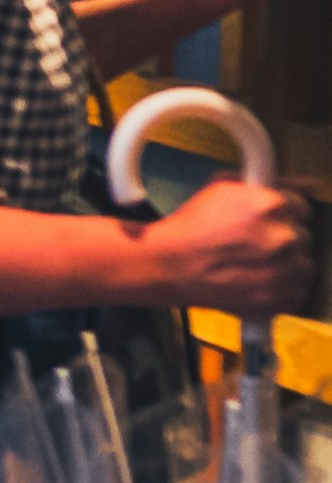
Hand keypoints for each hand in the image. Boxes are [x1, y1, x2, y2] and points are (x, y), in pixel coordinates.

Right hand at [131, 176, 311, 321]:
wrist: (172, 264)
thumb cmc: (194, 226)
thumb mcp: (225, 190)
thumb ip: (274, 184)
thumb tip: (310, 185)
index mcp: (271, 205)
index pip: (301, 206)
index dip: (283, 213)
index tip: (267, 220)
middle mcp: (284, 237)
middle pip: (304, 236)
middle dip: (284, 237)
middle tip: (255, 242)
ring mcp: (286, 271)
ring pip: (304, 264)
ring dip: (286, 263)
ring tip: (255, 263)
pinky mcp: (283, 298)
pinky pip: (298, 290)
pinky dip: (282, 287)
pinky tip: (257, 279)